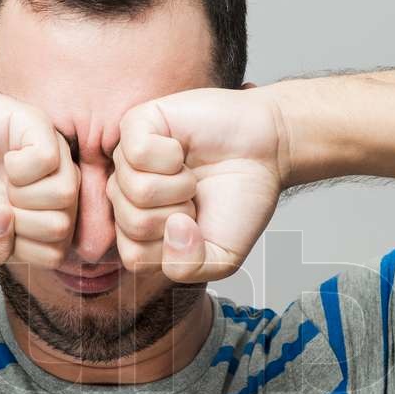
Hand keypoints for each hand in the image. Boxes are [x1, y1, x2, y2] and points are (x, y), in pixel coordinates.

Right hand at [0, 76, 77, 267]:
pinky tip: (6, 159)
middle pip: (60, 227)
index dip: (19, 249)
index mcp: (44, 220)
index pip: (54, 256)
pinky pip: (48, 160)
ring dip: (22, 194)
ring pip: (64, 194)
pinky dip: (19, 166)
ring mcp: (55, 159)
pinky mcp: (42, 129)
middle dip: (21, 223)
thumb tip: (7, 223)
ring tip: (4, 181)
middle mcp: (56, 190)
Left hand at [105, 87, 287, 282]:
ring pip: (137, 189)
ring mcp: (127, 161)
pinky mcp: (136, 126)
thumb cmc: (240, 199)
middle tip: (196, 196)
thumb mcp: (222, 257)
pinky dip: (170, 155)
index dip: (173, 248)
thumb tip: (172, 229)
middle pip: (134, 224)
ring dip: (179, 185)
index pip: (134, 257)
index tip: (196, 227)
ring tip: (191, 174)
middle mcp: (127, 195)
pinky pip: (137, 152)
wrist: (267, 151)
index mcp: (139, 228)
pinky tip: (181, 150)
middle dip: (179, 214)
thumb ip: (189, 267)